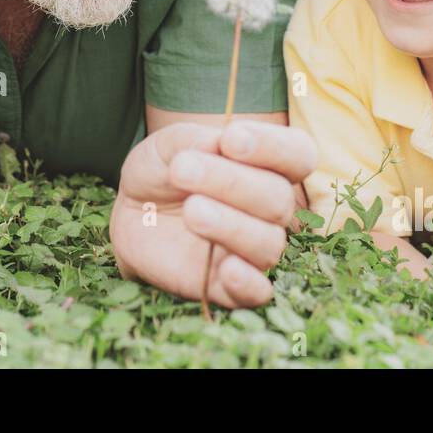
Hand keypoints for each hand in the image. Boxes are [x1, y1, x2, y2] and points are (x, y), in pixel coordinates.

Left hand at [110, 120, 316, 308]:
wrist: (133, 212)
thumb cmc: (162, 171)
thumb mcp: (167, 145)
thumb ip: (193, 140)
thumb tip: (220, 143)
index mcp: (267, 166)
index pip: (298, 154)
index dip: (273, 146)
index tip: (231, 139)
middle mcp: (270, 209)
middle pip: (278, 199)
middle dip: (232, 182)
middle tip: (183, 169)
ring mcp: (252, 248)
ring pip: (268, 243)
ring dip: (230, 225)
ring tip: (191, 209)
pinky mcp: (227, 284)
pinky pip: (256, 293)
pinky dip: (248, 283)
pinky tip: (227, 268)